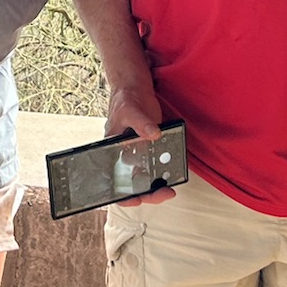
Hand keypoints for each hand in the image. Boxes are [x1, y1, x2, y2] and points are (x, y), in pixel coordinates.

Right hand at [106, 78, 174, 205]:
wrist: (135, 86)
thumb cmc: (125, 99)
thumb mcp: (130, 110)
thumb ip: (141, 124)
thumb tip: (154, 134)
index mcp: (112, 151)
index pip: (114, 180)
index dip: (124, 195)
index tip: (137, 199)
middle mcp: (126, 154)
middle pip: (134, 183)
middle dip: (149, 192)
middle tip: (166, 191)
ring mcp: (140, 151)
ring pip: (148, 175)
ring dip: (159, 182)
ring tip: (171, 183)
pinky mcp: (152, 144)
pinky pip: (159, 161)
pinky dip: (167, 167)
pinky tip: (174, 167)